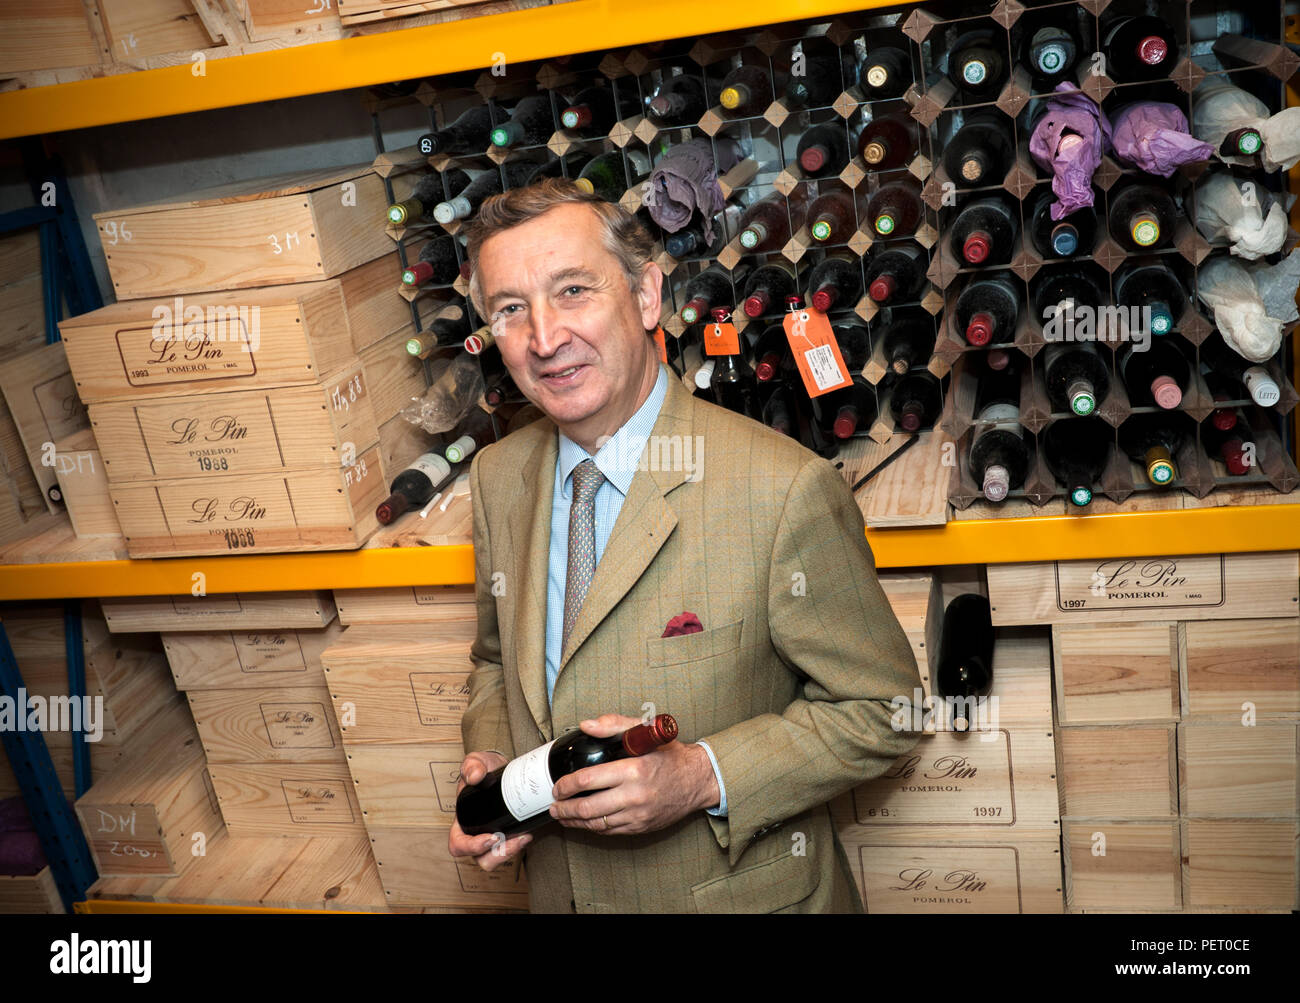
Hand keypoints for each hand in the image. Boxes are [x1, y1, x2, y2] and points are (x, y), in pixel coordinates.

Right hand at [447, 750, 532, 871]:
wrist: (502, 769)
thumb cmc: (484, 769)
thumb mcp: (476, 761)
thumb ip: (472, 766)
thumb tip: (475, 776)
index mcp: (462, 821)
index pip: (458, 845)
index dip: (471, 847)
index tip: (490, 837)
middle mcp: (475, 833)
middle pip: (480, 858)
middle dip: (497, 854)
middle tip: (512, 839)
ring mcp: (492, 837)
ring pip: (496, 859)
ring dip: (510, 853)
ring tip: (524, 837)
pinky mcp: (507, 835)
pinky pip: (510, 850)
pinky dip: (519, 845)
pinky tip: (528, 832)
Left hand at [549, 713, 720, 835]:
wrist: (697, 780)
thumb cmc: (670, 754)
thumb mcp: (644, 730)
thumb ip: (613, 724)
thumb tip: (586, 726)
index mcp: (634, 769)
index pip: (589, 779)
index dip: (567, 785)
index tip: (558, 786)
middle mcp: (635, 795)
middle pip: (588, 808)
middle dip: (565, 809)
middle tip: (554, 805)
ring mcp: (638, 814)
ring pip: (597, 824)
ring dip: (574, 821)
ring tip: (562, 816)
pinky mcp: (641, 827)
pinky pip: (610, 831)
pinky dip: (593, 827)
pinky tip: (584, 822)